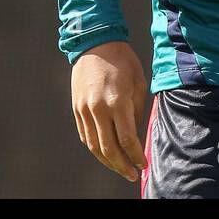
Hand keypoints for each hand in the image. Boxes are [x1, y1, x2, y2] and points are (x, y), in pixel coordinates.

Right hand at [71, 41, 149, 181]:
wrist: (95, 43)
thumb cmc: (123, 61)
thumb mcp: (138, 82)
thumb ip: (137, 111)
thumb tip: (135, 134)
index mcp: (117, 102)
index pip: (127, 139)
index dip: (135, 155)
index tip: (143, 164)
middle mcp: (98, 109)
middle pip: (109, 148)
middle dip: (122, 165)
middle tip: (132, 175)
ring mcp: (84, 110)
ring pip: (94, 146)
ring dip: (107, 161)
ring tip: (120, 169)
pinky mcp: (76, 108)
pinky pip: (85, 135)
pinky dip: (95, 148)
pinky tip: (105, 154)